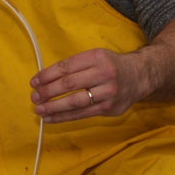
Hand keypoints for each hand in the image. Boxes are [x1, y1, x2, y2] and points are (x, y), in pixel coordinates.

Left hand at [30, 47, 151, 123]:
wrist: (140, 76)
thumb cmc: (111, 66)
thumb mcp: (96, 56)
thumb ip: (75, 66)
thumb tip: (45, 80)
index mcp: (97, 57)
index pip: (66, 67)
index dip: (47, 75)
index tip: (34, 82)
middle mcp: (104, 74)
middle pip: (69, 84)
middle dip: (48, 92)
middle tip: (34, 97)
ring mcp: (108, 93)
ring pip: (74, 102)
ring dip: (53, 107)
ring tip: (39, 110)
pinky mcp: (108, 108)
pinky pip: (82, 114)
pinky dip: (64, 117)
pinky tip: (51, 118)